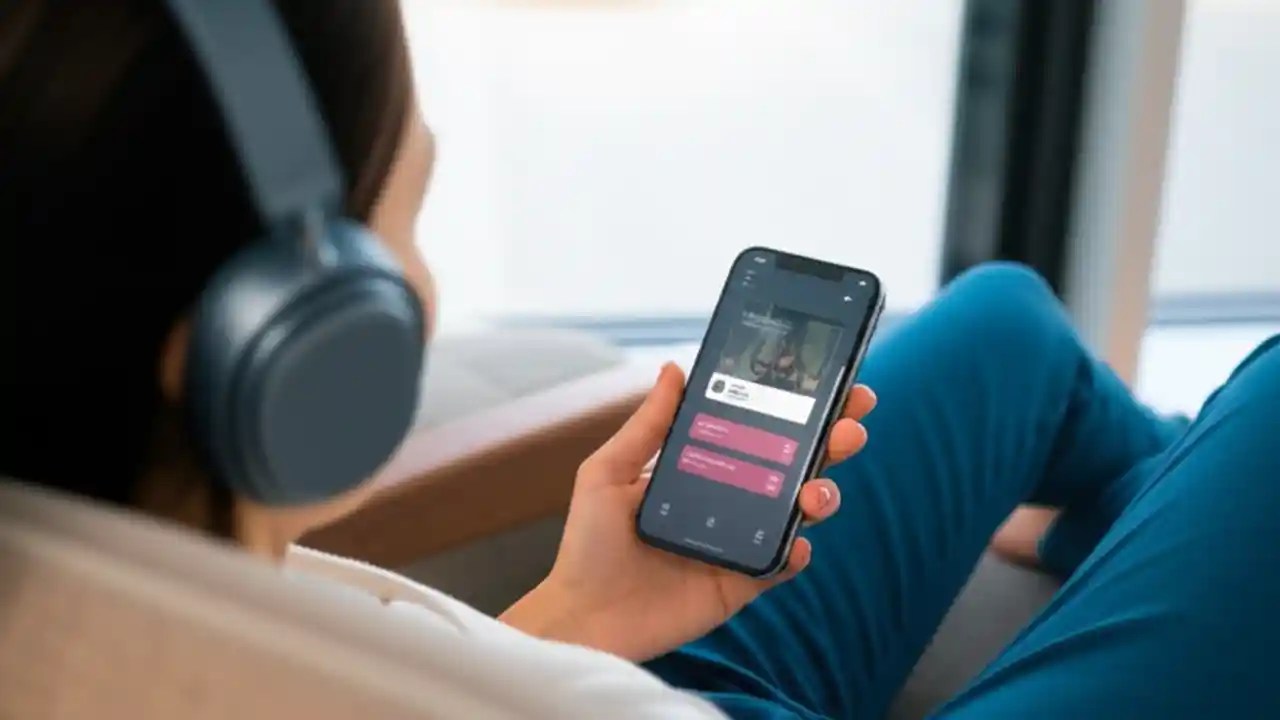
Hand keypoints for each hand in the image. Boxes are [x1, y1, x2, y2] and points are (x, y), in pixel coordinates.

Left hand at [500, 363, 875, 661]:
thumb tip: (674, 369)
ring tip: (816, 490)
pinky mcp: (742, 581)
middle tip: (850, 427)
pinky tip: (795, 540)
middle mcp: (728, 500)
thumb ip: (647, 426)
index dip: (798, 408)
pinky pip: (781, 563)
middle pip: (793, 463)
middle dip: (831, 441)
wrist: (583, 618)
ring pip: (799, 510)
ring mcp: (739, 540)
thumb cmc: (588, 545)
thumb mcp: (607, 473)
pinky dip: (795, 551)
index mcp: (702, 467)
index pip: (759, 429)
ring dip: (822, 493)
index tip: (829, 386)